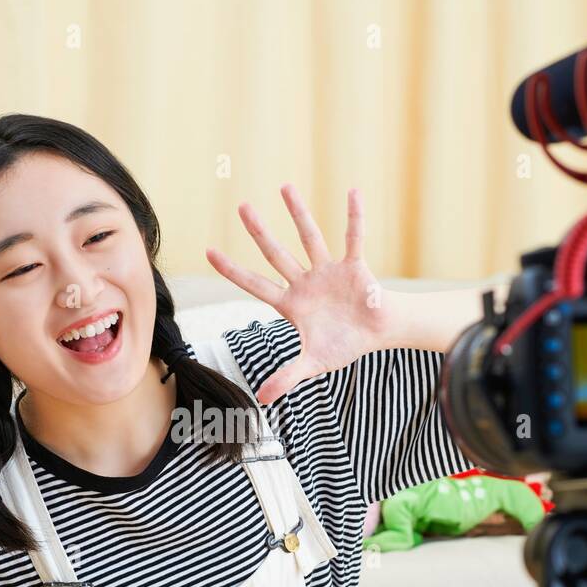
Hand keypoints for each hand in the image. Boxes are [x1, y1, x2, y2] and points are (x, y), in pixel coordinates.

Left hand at [206, 184, 388, 403]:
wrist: (378, 334)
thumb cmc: (343, 344)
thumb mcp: (313, 364)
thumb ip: (287, 377)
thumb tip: (261, 400)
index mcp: (291, 303)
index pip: (255, 284)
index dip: (233, 271)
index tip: (209, 253)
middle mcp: (305, 281)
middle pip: (277, 254)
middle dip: (259, 232)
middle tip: (242, 207)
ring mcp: (328, 271)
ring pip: (310, 238)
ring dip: (299, 214)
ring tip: (284, 187)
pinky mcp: (354, 266)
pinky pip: (354, 237)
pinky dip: (355, 217)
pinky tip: (353, 193)